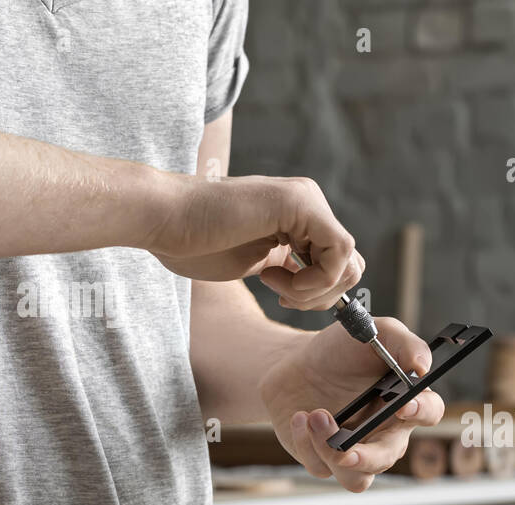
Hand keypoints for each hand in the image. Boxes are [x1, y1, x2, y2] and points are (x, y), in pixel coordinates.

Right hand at [148, 175, 363, 307]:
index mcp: (299, 216)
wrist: (163, 220)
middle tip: (283, 296)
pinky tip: (273, 277)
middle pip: (351, 264)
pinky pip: (339, 253)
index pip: (339, 263)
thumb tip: (328, 294)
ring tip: (274, 285)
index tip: (283, 296)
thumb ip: (293, 270)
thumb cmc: (195, 244)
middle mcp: (308, 203)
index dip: (319, 293)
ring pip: (349, 261)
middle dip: (322, 295)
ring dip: (315, 290)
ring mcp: (306, 199)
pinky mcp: (300, 203)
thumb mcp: (258, 263)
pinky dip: (314, 280)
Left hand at [258, 317, 443, 491]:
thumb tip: (422, 366)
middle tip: (346, 446)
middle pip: (388, 457)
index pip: (429, 412)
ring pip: (356, 476)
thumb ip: (406, 344)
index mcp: (405, 402)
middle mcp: (385, 433)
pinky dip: (307, 442)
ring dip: (331, 451)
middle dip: (367, 456)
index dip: (421, 412)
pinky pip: (321, 466)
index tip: (403, 405)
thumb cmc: (341, 350)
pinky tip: (301, 417)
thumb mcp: (376, 333)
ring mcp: (356, 450)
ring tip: (315, 416)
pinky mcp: (325, 460)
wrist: (294, 364)